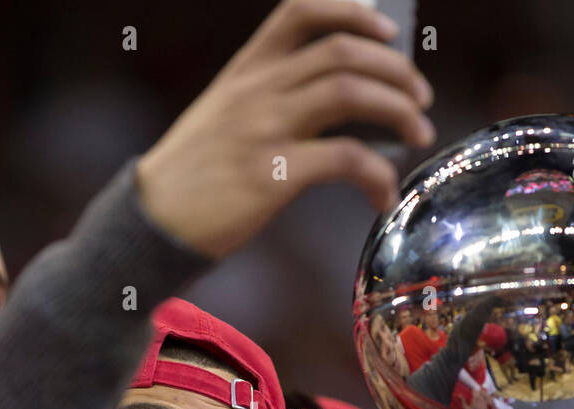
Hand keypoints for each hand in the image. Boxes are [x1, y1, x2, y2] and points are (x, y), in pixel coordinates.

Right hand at [135, 0, 434, 258]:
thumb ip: (272, 99)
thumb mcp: (224, 116)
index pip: (302, 10)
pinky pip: (346, 160)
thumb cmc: (196, 175)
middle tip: (421, 99)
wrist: (151, 222)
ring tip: (419, 134)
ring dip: (400, 110)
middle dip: (397, 71)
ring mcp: (263, 128)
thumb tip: (350, 105)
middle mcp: (257, 89)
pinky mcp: (271, 175)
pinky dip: (379, 176)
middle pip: (344, 51)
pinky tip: (383, 196)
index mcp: (245, 70)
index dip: (355, 11)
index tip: (389, 32)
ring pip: (352, 92)